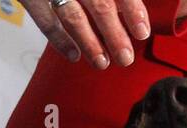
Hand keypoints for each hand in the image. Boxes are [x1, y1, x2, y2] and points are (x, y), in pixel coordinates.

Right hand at [19, 0, 150, 67]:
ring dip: (89, 43)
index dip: (132, 9)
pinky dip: (59, 39)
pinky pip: (44, 19)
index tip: (142, 31)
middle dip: (114, 35)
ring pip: (73, 16)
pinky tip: (74, 55)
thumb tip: (124, 8)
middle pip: (99, 5)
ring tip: (102, 62)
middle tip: (126, 57)